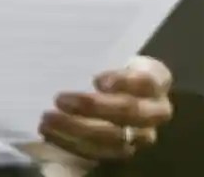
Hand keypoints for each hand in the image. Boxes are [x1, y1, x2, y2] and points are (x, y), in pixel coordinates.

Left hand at [39, 56, 173, 161]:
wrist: (109, 89)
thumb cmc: (105, 63)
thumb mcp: (106, 52)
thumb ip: (96, 53)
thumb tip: (70, 49)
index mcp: (156, 78)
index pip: (147, 80)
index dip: (124, 81)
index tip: (97, 80)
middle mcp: (155, 110)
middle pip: (131, 112)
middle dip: (94, 107)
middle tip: (59, 99)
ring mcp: (141, 135)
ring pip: (116, 139)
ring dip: (78, 130)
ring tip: (47, 120)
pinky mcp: (122, 152)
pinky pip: (100, 155)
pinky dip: (72, 145)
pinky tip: (50, 134)